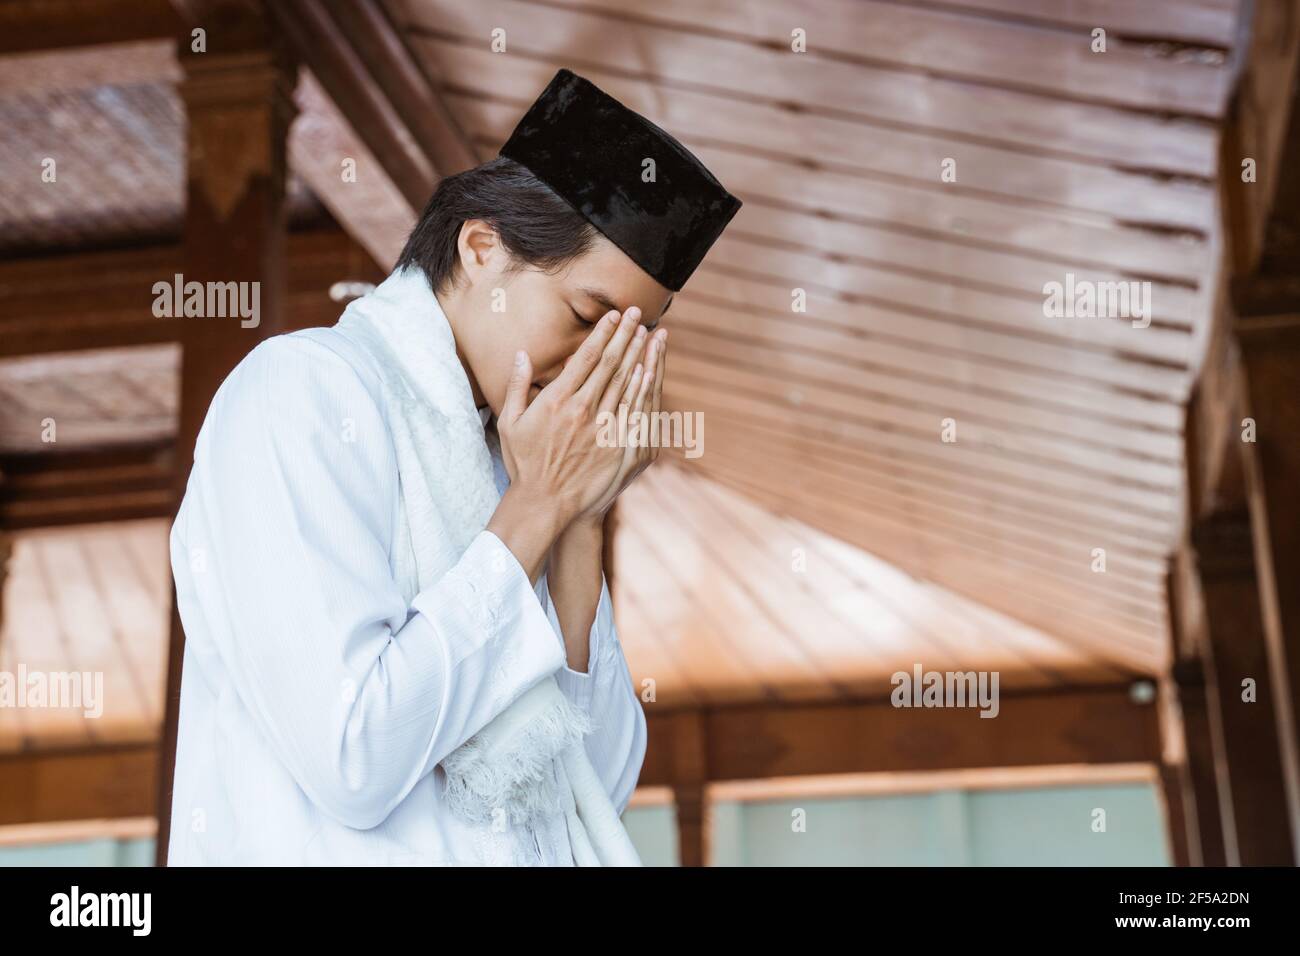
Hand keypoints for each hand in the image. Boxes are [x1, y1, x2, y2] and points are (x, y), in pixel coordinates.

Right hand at [497, 307, 649, 529]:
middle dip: (625, 335)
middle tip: (636, 313)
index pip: (586, 357)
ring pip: (626, 383)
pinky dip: (643, 388)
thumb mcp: (510, 422)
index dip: (602, 333)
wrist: (544, 503)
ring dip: (639, 355)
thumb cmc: (524, 464)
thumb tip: (521, 353)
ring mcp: (602, 428)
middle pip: (611, 363)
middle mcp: (582, 409)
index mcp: (557, 400)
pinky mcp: (616, 446)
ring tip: (650, 333)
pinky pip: (634, 412)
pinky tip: (650, 370)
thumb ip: (517, 385)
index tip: (613, 315)